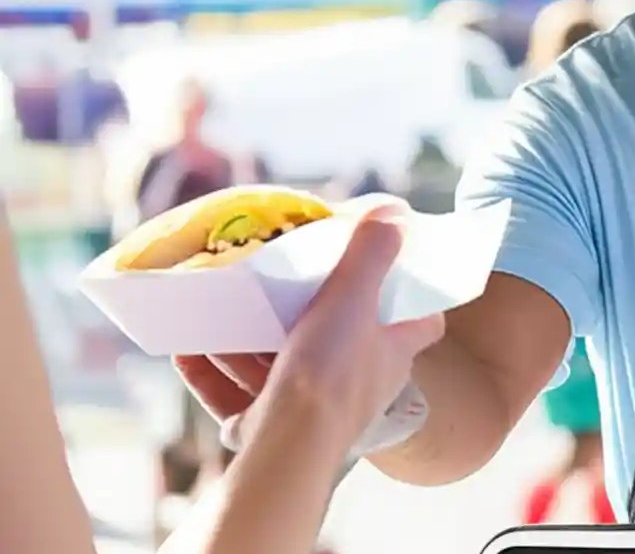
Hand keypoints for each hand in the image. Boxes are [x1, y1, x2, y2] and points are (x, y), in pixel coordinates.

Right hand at [174, 206, 445, 450]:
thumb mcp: (354, 299)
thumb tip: (395, 212)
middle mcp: (360, 384)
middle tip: (283, 282)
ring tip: (223, 310)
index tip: (394, 270)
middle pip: (343, 341)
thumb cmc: (330, 372)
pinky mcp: (271, 431)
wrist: (290, 447)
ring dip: (248, 341)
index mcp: (391, 353)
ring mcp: (314, 411)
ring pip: (282, 367)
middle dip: (309, 313)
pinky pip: (239, 396)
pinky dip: (213, 373)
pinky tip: (186, 350)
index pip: (423, 323)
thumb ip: (371, 255)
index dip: (415, 297)